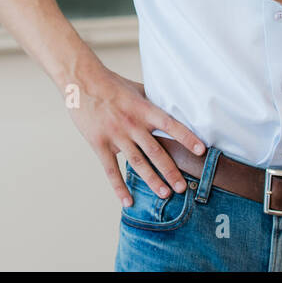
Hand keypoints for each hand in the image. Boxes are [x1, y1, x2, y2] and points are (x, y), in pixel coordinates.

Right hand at [67, 64, 205, 207]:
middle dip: (171, 171)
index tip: (200, 150)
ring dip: (152, 180)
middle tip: (182, 188)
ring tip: (165, 194)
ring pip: (137, 163)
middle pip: (156, 151)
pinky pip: (111, 170)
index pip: (170, 124)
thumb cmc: (110, 83)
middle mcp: (132, 124)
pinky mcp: (99, 143)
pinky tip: (127, 201)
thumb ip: (152, 101)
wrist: (81, 81)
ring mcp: (115, 135)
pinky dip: (119, 187)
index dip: (186, 137)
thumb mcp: (136, 88)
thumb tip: (171, 105)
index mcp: (143, 109)